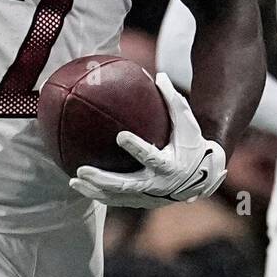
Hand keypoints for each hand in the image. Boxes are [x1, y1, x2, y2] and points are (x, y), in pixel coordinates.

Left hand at [69, 72, 227, 208]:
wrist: (203, 177)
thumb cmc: (191, 144)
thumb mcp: (187, 124)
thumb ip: (173, 101)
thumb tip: (159, 75)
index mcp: (170, 165)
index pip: (151, 156)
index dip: (137, 148)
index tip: (120, 136)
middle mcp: (159, 185)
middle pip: (128, 184)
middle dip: (104, 179)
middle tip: (83, 169)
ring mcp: (149, 196)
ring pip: (119, 197)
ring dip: (95, 190)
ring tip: (73, 180)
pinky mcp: (142, 201)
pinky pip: (117, 201)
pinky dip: (98, 195)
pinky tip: (78, 186)